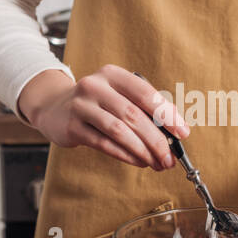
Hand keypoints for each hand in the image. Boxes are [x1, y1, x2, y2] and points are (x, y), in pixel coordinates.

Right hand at [18, 65, 188, 169]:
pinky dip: (126, 155)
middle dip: (157, 140)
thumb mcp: (117, 95)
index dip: (167, 114)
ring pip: (119, 131)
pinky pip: (104, 143)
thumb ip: (142, 109)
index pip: (145, 93)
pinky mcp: (72, 127)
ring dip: (143, 151)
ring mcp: (81, 106)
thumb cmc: (96, 103)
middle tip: (170, 158)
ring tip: (157, 163)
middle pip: (134, 115)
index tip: (183, 133)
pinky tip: (139, 162)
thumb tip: (173, 134)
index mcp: (112, 74)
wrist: (54, 107)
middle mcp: (95, 86)